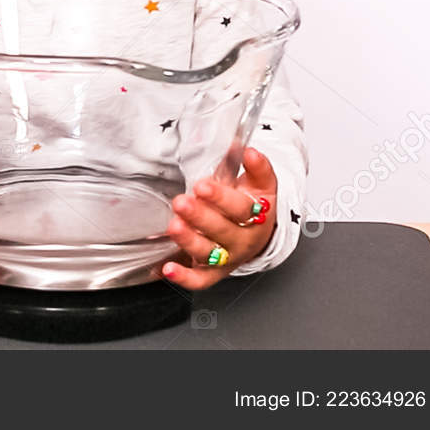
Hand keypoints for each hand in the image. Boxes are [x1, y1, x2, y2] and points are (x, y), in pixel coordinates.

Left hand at [162, 146, 278, 290]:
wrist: (258, 234)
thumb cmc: (254, 205)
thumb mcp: (261, 184)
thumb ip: (255, 166)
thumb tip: (247, 150)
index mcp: (257, 216)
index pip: (241, 209)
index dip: (222, 198)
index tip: (202, 185)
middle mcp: (242, 240)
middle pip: (223, 231)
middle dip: (200, 216)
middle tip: (182, 203)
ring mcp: (227, 258)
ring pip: (209, 254)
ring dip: (189, 240)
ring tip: (174, 226)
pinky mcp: (213, 273)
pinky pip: (200, 280)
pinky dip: (184, 277)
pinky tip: (168, 268)